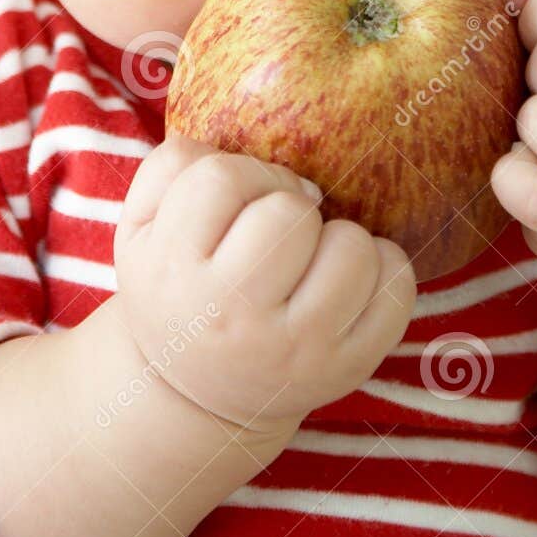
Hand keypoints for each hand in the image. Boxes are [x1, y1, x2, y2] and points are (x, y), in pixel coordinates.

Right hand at [112, 130, 416, 435]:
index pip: (221, 178)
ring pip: (352, 246)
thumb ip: (171, 167)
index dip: (247, 173)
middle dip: (292, 205)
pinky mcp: (346, 369)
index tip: (249, 200)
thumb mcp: (140, 231)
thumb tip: (232, 141)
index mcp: (171, 271)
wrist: (197, 395)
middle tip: (282, 233)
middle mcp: (231, 316)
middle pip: (290, 211)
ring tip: (316, 258)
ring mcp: (294, 348)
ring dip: (342, 238)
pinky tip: (352, 282)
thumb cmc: (177, 288)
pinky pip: (396, 288)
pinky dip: (386, 270)